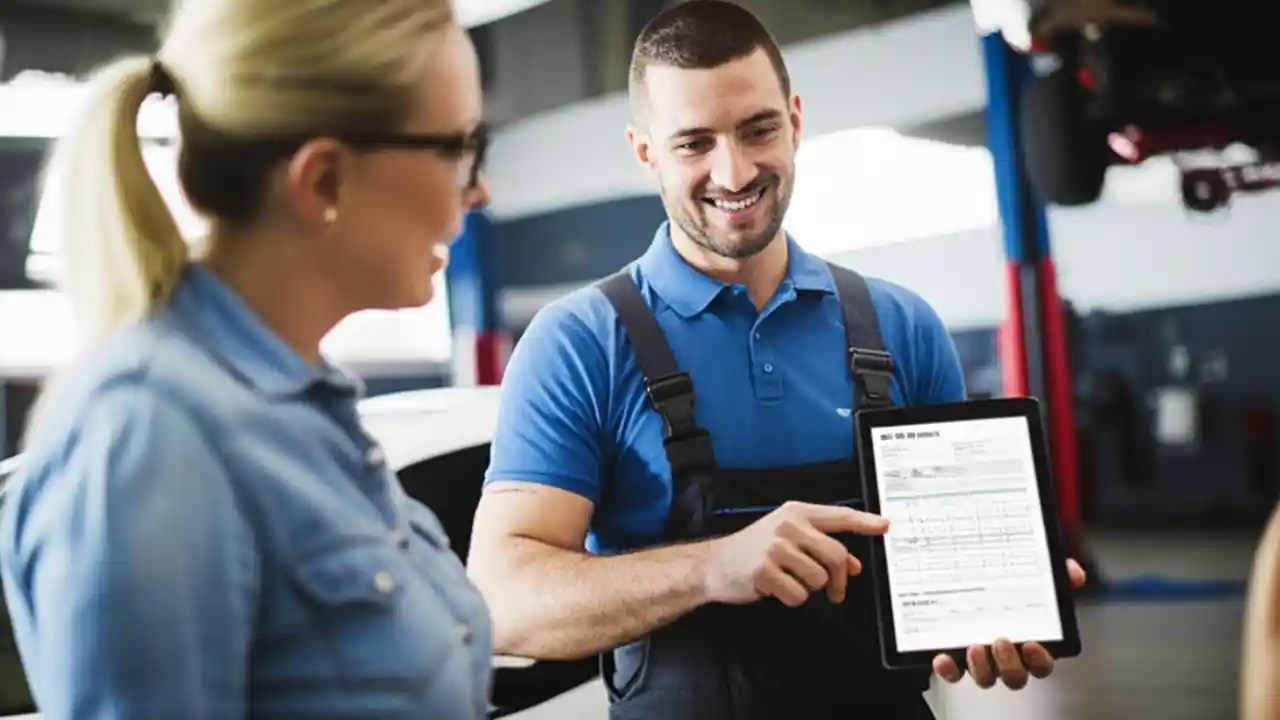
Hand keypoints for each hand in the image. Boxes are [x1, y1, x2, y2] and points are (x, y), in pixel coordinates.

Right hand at [703, 501, 889, 606]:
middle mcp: (788, 526)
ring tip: (789, 581)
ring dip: (809, 589)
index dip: (864, 522)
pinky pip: (798, 595)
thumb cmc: (754, 550)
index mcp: (796, 513)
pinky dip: (791, 599)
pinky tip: (776, 589)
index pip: (839, 515)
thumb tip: (854, 565)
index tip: (884, 526)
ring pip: (818, 579)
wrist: (715, 563)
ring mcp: (776, 547)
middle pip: (836, 555)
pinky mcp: (765, 570)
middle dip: (838, 579)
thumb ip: (821, 546)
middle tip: (835, 591)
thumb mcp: (789, 540)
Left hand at [933, 558, 1087, 688]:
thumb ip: (1057, 570)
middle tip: (1001, 641)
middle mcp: (1006, 653)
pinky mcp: (955, 652)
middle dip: (1009, 664)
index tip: (1032, 645)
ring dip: (981, 668)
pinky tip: (943, 657)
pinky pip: (953, 670)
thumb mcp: (1035, 568)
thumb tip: (1072, 573)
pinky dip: (949, 669)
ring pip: (985, 677)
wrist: (965, 565)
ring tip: (974, 647)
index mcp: (1030, 640)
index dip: (1039, 660)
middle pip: (1014, 675)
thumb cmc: (1010, 576)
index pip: (1041, 662)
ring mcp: (980, 656)